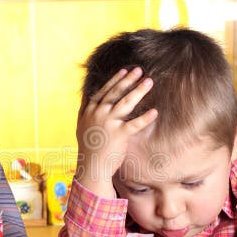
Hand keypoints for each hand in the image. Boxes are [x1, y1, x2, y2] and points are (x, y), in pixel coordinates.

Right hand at [76, 67, 157, 197]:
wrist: (91, 167)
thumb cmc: (88, 147)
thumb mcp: (81, 124)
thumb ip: (85, 108)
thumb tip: (86, 93)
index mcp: (90, 111)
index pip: (104, 91)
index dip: (115, 80)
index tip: (125, 70)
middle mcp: (98, 114)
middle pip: (116, 93)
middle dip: (128, 80)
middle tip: (140, 70)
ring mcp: (109, 124)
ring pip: (126, 103)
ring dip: (139, 91)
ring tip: (149, 82)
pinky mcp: (119, 135)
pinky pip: (135, 124)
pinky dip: (145, 118)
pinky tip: (155, 112)